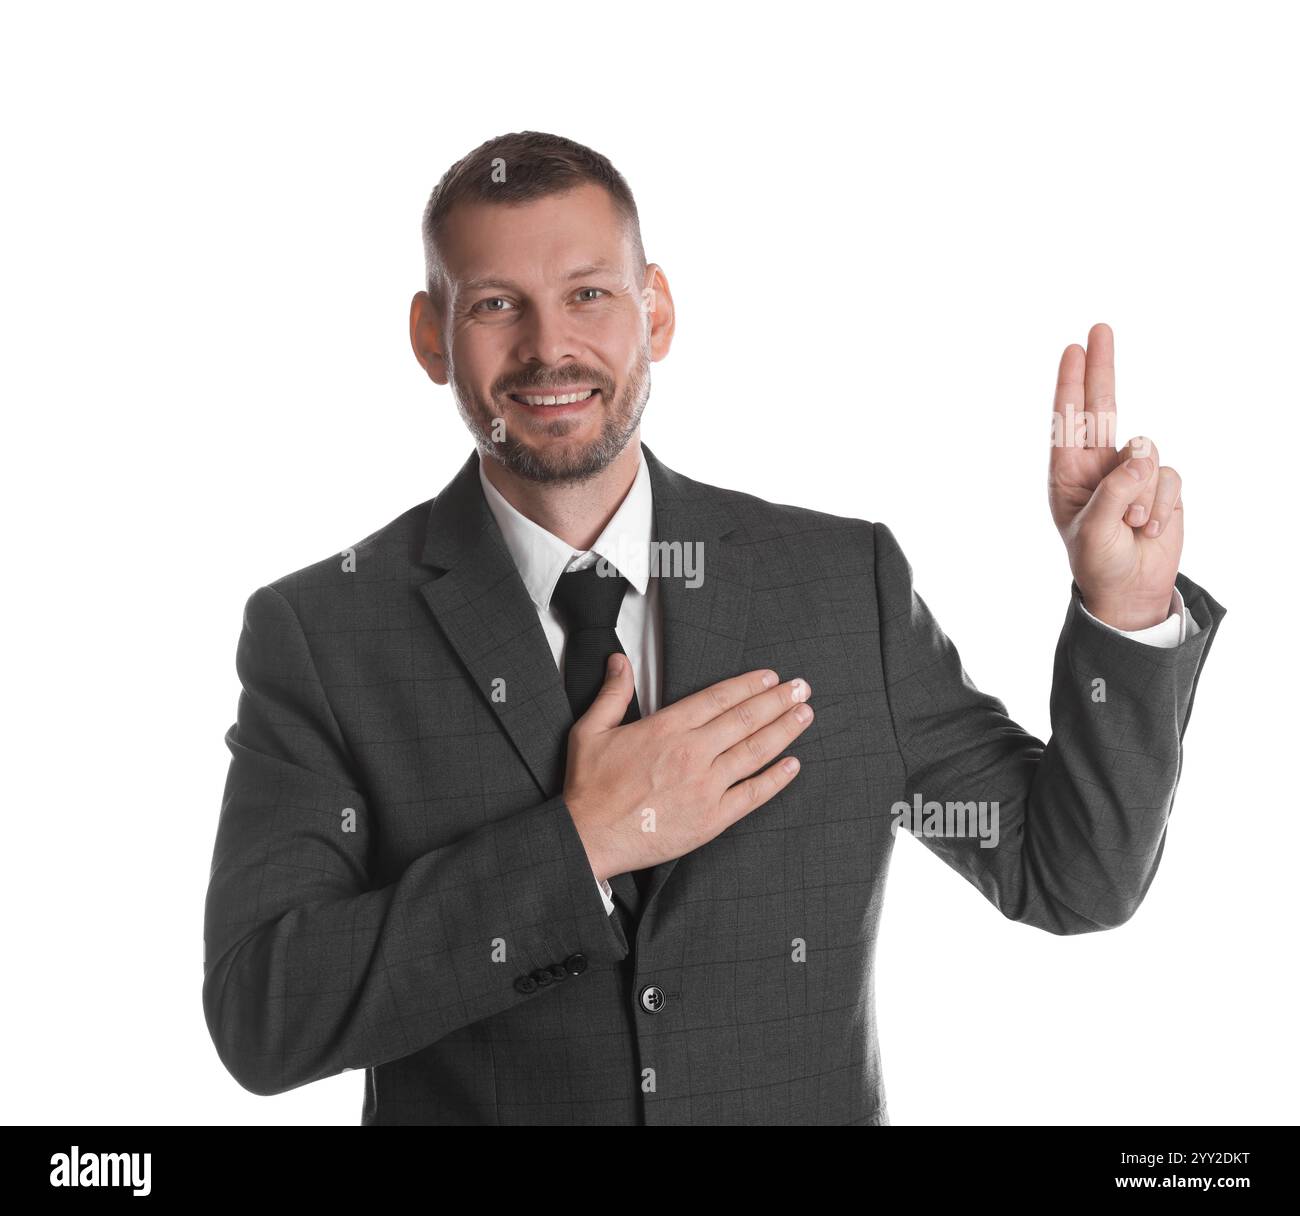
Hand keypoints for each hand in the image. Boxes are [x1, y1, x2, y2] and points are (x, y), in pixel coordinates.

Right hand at [563, 655, 813, 882]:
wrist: (589, 837)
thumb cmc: (589, 787)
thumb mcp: (591, 731)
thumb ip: (612, 694)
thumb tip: (619, 660)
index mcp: (667, 728)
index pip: (718, 698)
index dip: (748, 684)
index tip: (770, 676)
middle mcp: (692, 752)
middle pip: (745, 718)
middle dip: (777, 700)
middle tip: (801, 687)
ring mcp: (706, 786)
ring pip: (755, 751)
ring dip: (784, 730)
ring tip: (805, 714)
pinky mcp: (712, 818)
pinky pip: (753, 795)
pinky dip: (776, 778)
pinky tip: (793, 764)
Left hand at [1048, 322, 1183, 630]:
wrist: (1131, 590)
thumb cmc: (1098, 562)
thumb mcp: (1093, 532)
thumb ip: (1114, 491)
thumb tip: (1142, 452)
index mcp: (1068, 474)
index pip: (1069, 421)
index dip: (1072, 385)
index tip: (1073, 350)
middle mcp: (1098, 465)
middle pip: (1103, 407)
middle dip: (1101, 368)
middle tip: (1099, 328)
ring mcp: (1132, 472)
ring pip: (1146, 455)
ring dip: (1141, 496)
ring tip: (1130, 526)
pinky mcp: (1161, 484)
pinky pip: (1169, 478)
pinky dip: (1161, 506)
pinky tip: (1149, 529)